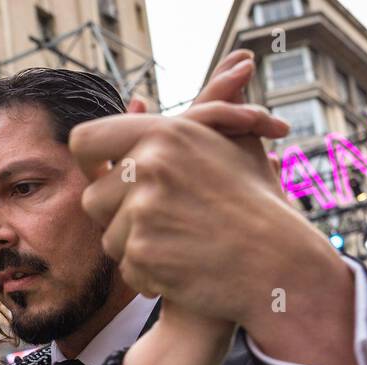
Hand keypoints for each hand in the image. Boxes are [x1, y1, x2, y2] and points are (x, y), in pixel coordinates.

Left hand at [71, 87, 359, 364]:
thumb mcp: (238, 145)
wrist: (279, 264)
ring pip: (109, 240)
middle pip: (94, 199)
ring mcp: (144, 210)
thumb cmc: (260, 205)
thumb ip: (209, 111)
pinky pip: (127, 270)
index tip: (106, 180)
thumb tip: (185, 84)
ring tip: (180, 251)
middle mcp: (150, 166)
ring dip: (137, 252)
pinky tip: (184, 274)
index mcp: (167, 133)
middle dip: (118, 219)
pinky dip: (151, 278)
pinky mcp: (144, 252)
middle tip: (157, 228)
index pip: (86, 141)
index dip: (91, 165)